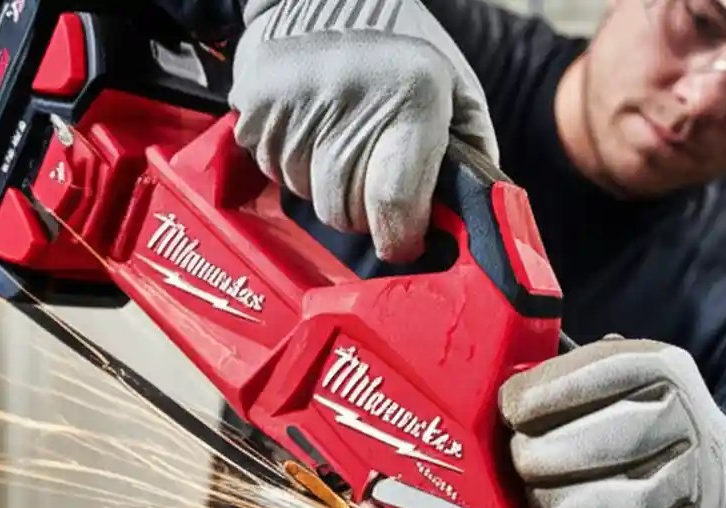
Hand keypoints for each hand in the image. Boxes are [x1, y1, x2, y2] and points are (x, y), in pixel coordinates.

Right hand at [230, 0, 498, 261]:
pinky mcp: (254, 105)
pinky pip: (273, 171)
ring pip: (308, 197)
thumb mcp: (457, 92)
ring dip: (325, 184)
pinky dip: (293, 162)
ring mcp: (295, 102)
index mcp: (413, 95)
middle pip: (345, 212)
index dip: (399, 238)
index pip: (393, 206)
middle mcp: (350, 97)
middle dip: (364, 211)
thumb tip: (464, 223)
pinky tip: (311, 125)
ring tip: (340, 135)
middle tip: (373, 171)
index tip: (404, 240)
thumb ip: (470, 159)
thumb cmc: (403, 49)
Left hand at [499, 337, 725, 507]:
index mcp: (659, 367)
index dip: (539, 393)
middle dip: (539, 455)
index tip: (508, 409)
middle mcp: (685, 417)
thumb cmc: (637, 415)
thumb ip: (565, 376)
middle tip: (518, 460)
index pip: (596, 372)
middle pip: (602, 442)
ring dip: (559, 503)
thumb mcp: (614, 375)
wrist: (712, 466)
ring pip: (616, 502)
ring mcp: (695, 479)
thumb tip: (498, 390)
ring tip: (539, 497)